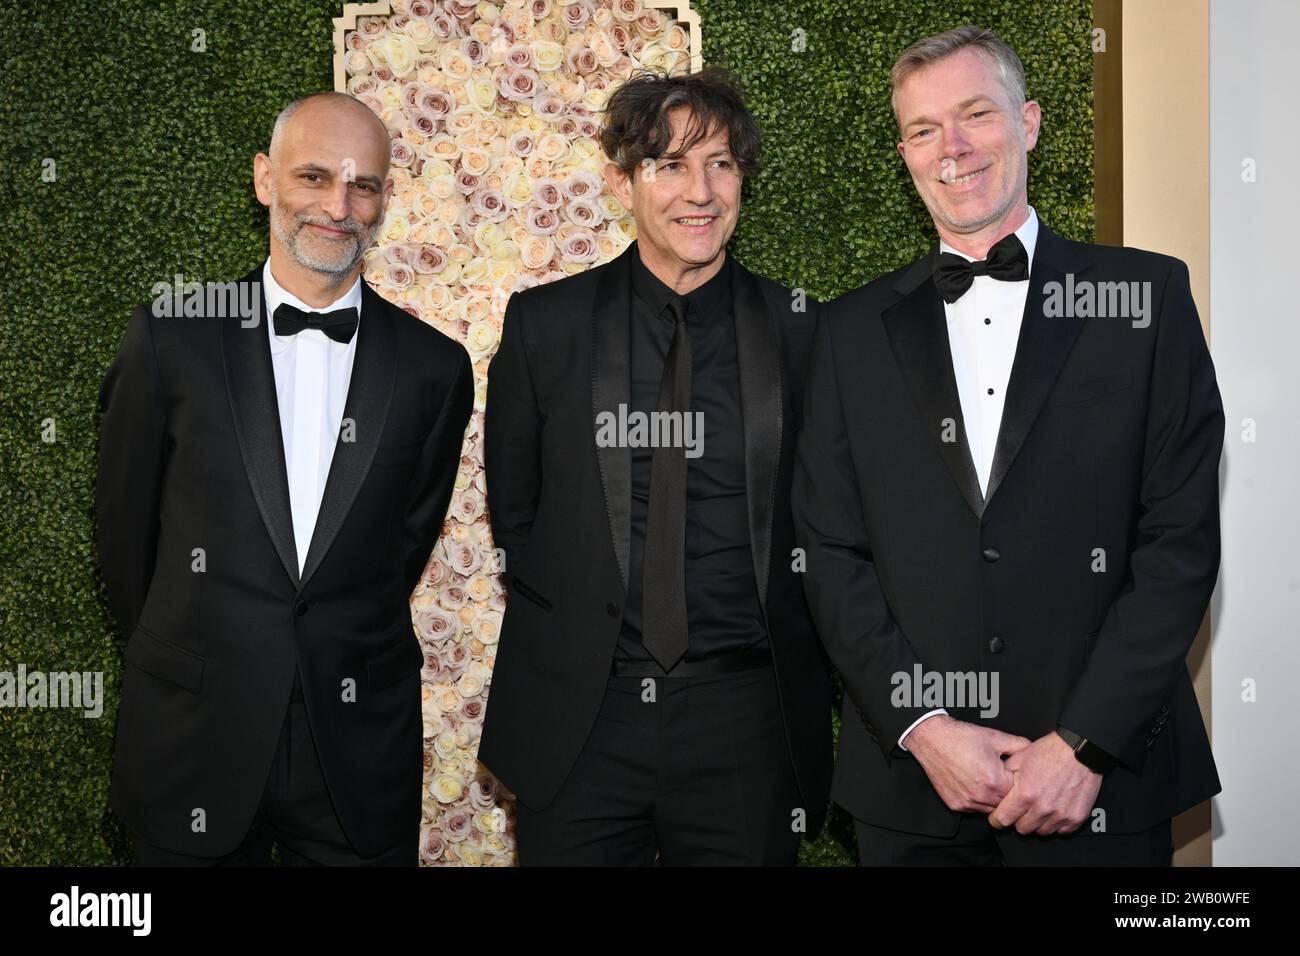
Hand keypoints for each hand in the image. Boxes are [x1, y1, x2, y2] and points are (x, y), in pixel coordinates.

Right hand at [904, 715, 1031, 813]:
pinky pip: (974, 809)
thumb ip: (1020, 746)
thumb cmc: (962, 737)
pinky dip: (978, 800)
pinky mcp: (955, 805)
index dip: (1019, 782)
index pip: (1019, 793)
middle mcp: (981, 797)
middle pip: (1006, 805)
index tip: (1013, 773)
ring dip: (993, 799)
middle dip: (1007, 792)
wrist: (932, 739)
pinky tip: (974, 783)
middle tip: (1001, 776)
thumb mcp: (996, 737)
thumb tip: (1033, 752)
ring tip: (988, 779)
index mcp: (995, 781)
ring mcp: (967, 803)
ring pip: (991, 810)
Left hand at [988, 731, 1103, 834]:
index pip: (1002, 820)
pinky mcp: (1076, 818)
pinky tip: (1055, 810)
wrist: (1079, 750)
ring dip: (1038, 822)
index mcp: (1025, 794)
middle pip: (1022, 829)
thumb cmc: (1049, 752)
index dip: (997, 819)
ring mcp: (1060, 815)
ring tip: (1040, 806)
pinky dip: (1057, 823)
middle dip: (1018, 819)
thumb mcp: (1018, 759)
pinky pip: (1061, 831)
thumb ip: (1004, 777)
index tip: (997, 817)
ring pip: (1042, 832)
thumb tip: (995, 791)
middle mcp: (1042, 808)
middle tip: (1022, 808)